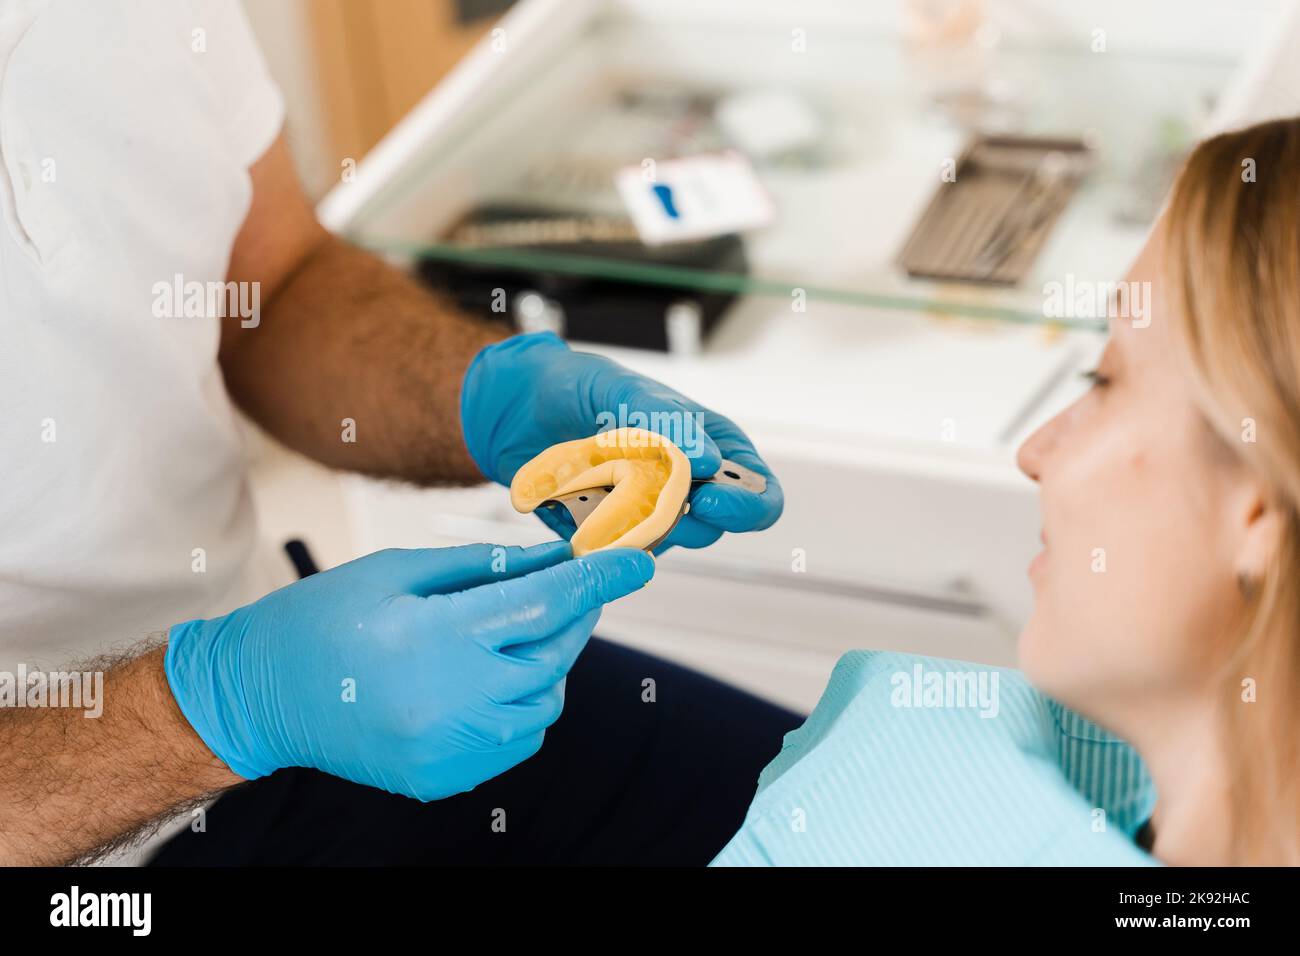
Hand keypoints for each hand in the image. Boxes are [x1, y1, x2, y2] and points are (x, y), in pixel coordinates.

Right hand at [164, 541, 652, 799]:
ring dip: (550, 663)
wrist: (257, 697)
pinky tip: (495, 677)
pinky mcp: (443, 777)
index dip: (598, 579)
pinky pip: (518, 741)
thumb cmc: (321, 618)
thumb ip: (481, 567)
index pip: (545, 605)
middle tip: (580, 585)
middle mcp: (451, 702)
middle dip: (576, 614)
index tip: (639, 561)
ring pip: (546, 703)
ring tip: (520, 632)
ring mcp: (448, 748)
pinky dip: (525, 705)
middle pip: (554, 654)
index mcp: (436, 639)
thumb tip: (551, 558)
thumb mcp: (396, 570)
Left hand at [460, 332, 782, 552]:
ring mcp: (647, 515)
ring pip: (660, 543)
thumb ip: (667, 422)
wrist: (515, 406)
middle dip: (681, 515)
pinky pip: (611, 551)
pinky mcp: (606, 535)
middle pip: (711, 528)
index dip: (747, 507)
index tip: (710, 499)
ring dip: (628, 518)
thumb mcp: (623, 389)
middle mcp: (686, 487)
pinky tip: (568, 500)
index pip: (759, 493)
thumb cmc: (580, 386)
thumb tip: (707, 458)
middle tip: (645, 495)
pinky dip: (591, 530)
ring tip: (590, 481)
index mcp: (710, 446)